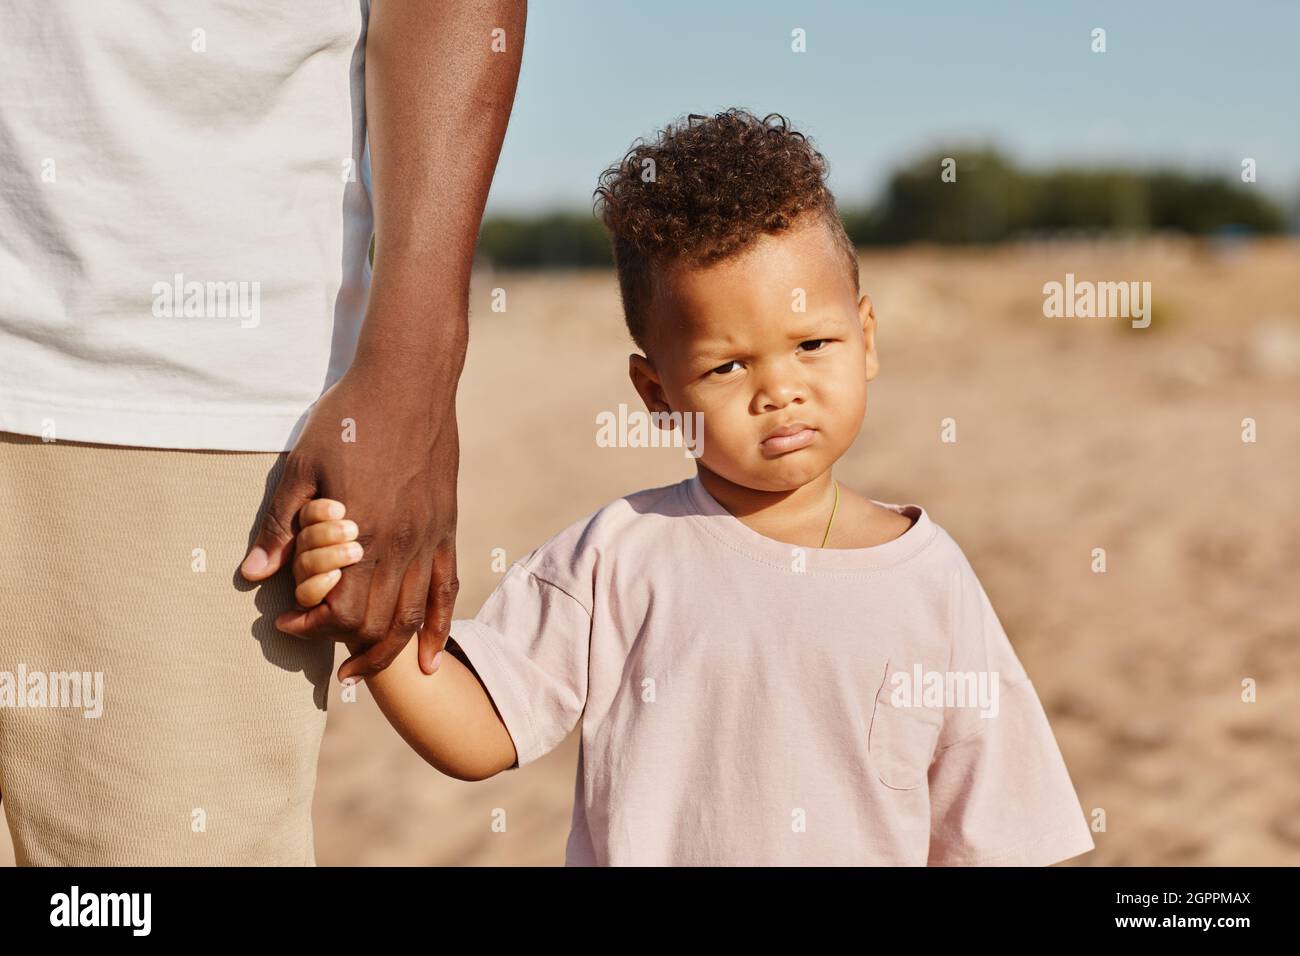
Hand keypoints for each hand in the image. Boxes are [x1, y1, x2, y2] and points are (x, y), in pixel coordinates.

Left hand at [240, 362, 459, 681]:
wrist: (408, 380)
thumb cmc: (348, 417)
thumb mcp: (300, 466)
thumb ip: (279, 526)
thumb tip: (251, 575)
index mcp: (363, 531)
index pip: (340, 607)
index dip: (311, 625)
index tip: (288, 621)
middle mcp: (402, 544)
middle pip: (377, 621)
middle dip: (343, 641)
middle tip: (314, 636)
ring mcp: (429, 538)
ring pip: (412, 616)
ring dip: (385, 650)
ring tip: (360, 669)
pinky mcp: (446, 528)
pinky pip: (446, 590)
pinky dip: (437, 629)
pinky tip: (426, 660)